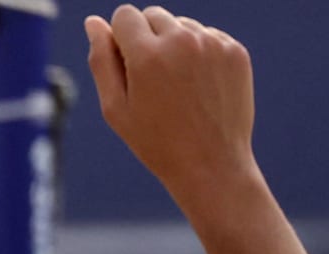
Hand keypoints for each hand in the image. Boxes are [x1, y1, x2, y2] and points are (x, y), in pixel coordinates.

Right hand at [84, 7, 257, 202]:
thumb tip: (93, 23)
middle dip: (146, 37)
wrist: (210, 164)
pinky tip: (198, 86)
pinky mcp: (235, 51)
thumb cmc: (155, 141)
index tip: (126, 64)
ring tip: (177, 86)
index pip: (124, 15)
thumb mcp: (116, 108)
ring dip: (174, 45)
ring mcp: (213, 44)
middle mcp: (182, 41)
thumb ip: (101, 60)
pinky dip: (199, 53)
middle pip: (153, 14)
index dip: (119, 37)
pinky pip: (208, 37)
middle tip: (150, 79)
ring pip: (182, 25)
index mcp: (147, 55)